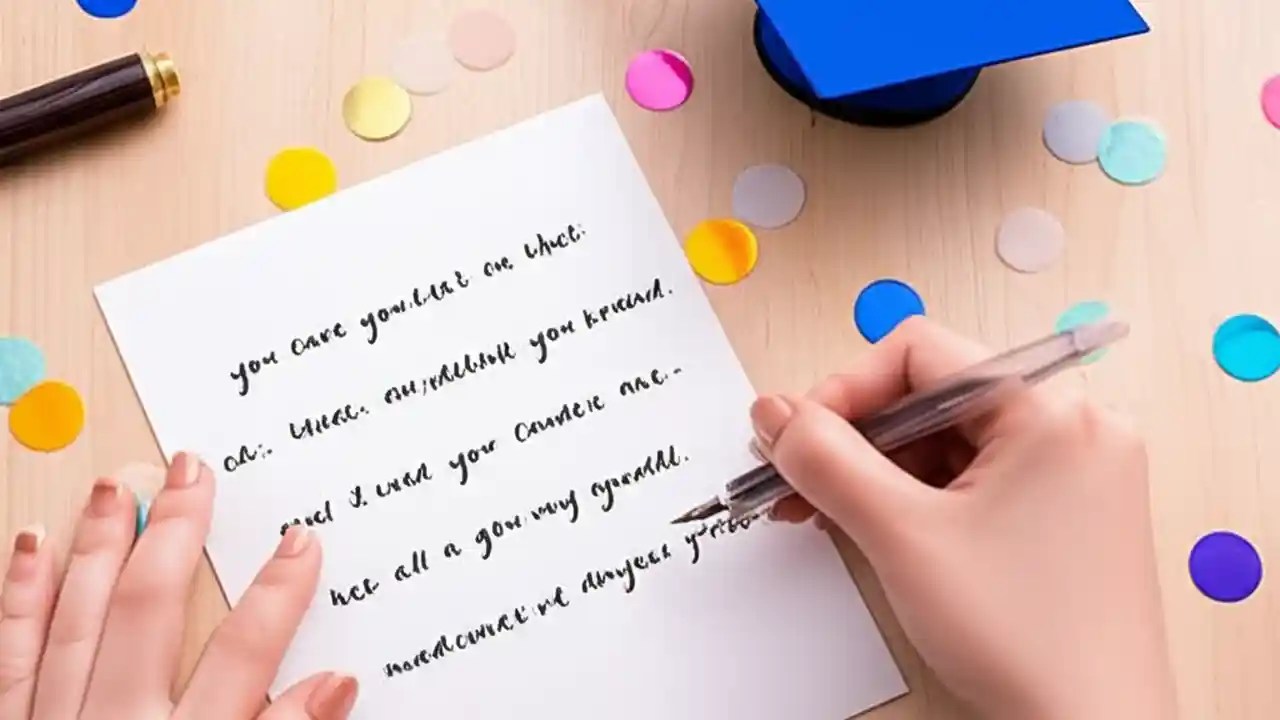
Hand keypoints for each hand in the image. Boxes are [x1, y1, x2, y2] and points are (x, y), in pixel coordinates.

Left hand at [0, 453, 356, 718]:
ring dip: (99, 546)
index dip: (278, 593)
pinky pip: (9, 655)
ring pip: (77, 616)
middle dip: (176, 534)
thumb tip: (335, 684)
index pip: (244, 655)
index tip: (301, 541)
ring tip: (120, 486)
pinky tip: (30, 549)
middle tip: (193, 471)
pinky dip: (20, 599)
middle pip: (152, 610)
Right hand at [753, 317, 1176, 719]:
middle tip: (799, 482)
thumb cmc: (1027, 641)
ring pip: (947, 438)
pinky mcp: (1065, 508)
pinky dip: (917, 497)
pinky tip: (876, 528)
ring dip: (879, 472)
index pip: (920, 352)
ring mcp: (1075, 469)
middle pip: (930, 395)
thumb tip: (774, 413)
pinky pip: (973, 475)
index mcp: (1051, 411)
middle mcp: (1074, 426)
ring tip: (831, 516)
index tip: (801, 438)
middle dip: (855, 440)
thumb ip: (826, 460)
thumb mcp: (901, 537)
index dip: (845, 389)